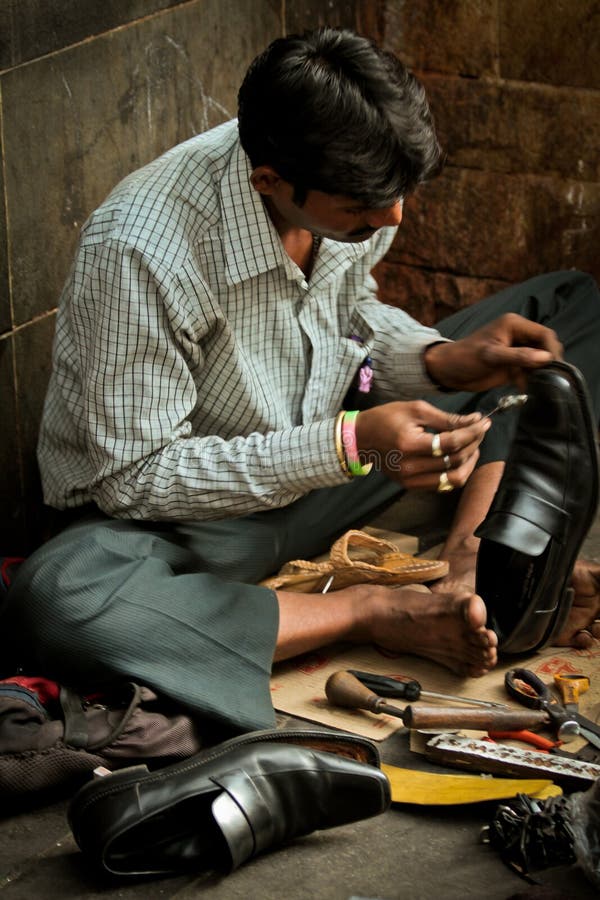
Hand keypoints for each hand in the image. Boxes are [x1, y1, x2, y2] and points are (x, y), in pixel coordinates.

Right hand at [355, 401, 490, 490]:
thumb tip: (475, 421)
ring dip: (469, 463)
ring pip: (454, 479)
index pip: (451, 443)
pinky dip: (456, 473)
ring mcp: (410, 480)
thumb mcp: (417, 409)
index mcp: (409, 444)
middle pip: (455, 460)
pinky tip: (459, 458)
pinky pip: (443, 485)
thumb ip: (447, 418)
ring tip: (472, 446)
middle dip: (474, 443)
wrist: (363, 438)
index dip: (472, 432)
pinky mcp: (411, 486)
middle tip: (479, 430)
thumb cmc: (388, 418)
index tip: (484, 422)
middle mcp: (409, 467)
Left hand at [424, 313, 562, 391]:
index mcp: (514, 325)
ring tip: (544, 386)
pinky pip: (529, 372)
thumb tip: (545, 358)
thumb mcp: (491, 356)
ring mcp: (516, 352)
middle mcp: (518, 336)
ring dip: (541, 373)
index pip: (543, 334)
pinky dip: (532, 380)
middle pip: (544, 347)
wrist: (447, 372)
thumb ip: (518, 356)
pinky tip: (530, 390)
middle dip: (549, 361)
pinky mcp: (512, 367)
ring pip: (538, 361)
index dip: (552, 349)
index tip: (555, 366)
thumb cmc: (465, 358)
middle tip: (552, 378)